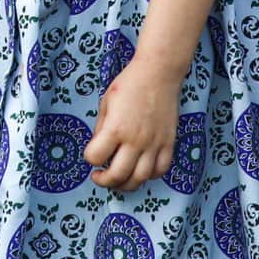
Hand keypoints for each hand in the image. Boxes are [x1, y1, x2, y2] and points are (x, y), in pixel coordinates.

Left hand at [84, 55, 181, 190]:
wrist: (158, 73)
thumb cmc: (129, 84)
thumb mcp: (106, 102)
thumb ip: (101, 128)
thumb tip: (99, 148)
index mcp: (115, 128)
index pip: (95, 157)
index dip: (89, 158)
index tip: (91, 154)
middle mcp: (135, 140)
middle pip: (118, 175)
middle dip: (105, 181)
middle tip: (100, 177)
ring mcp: (154, 143)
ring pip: (140, 178)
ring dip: (126, 185)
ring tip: (119, 180)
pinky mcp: (168, 143)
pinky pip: (161, 170)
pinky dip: (150, 176)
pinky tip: (141, 170)